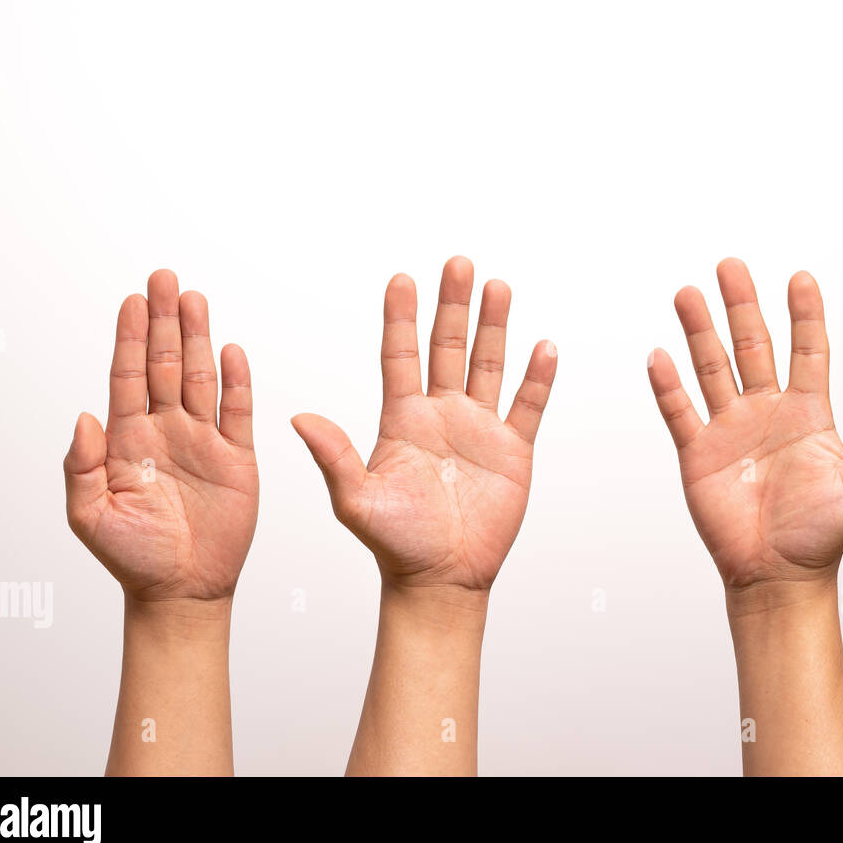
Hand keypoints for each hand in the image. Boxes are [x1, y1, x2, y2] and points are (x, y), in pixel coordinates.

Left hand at [62, 269, 257, 602]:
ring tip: (194, 299)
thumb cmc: (133, 558)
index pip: (128, 377)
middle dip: (164, 321)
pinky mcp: (236, 459)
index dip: (131, 338)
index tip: (133, 301)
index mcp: (127, 441)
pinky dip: (236, 381)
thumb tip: (84, 416)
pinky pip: (237, 412)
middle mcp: (165, 432)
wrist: (180, 590)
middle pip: (166, 365)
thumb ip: (80, 466)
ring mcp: (202, 442)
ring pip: (201, 378)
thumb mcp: (89, 516)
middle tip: (164, 279)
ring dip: (198, 338)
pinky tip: (230, 350)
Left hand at [292, 256, 556, 591]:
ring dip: (493, 327)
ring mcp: (478, 430)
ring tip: (497, 287)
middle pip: (448, 347)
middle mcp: (441, 415)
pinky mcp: (511, 452)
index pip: (401, 354)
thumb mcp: (356, 500)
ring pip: (488, 365)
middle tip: (458, 263)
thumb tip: (299, 419)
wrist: (440, 579)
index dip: (402, 317)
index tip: (402, 278)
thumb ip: (334, 457)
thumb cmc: (395, 545)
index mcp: (402, 419)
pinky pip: (527, 406)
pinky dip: (536, 377)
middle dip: (453, 305)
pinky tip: (543, 346)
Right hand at [646, 259, 842, 588]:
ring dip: (699, 330)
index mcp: (808, 414)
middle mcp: (766, 413)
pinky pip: (681, 412)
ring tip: (688, 294)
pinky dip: (669, 385)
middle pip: (751, 346)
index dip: (805, 315)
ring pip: (712, 368)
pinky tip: (660, 355)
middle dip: (741, 305)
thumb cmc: (822, 538)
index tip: (801, 277)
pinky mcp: (699, 454)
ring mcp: (730, 430)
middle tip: (731, 265)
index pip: (807, 351)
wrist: (778, 577)